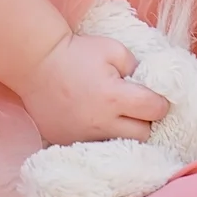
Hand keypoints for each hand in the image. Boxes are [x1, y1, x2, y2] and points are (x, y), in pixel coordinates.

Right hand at [17, 33, 171, 144]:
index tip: (154, 97)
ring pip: (121, 145)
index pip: (155, 110)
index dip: (160, 103)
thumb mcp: (113, 49)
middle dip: (145, 121)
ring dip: (125, 132)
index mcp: (115, 97)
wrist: (36, 65)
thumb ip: (136, 66)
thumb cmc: (76, 54)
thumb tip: (147, 85)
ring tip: (118, 117)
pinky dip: (102, 137)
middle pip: (143, 135)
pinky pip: (97, 147)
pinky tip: (97, 123)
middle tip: (137, 108)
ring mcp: (84, 137)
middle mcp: (101, 123)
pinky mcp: (68, 142)